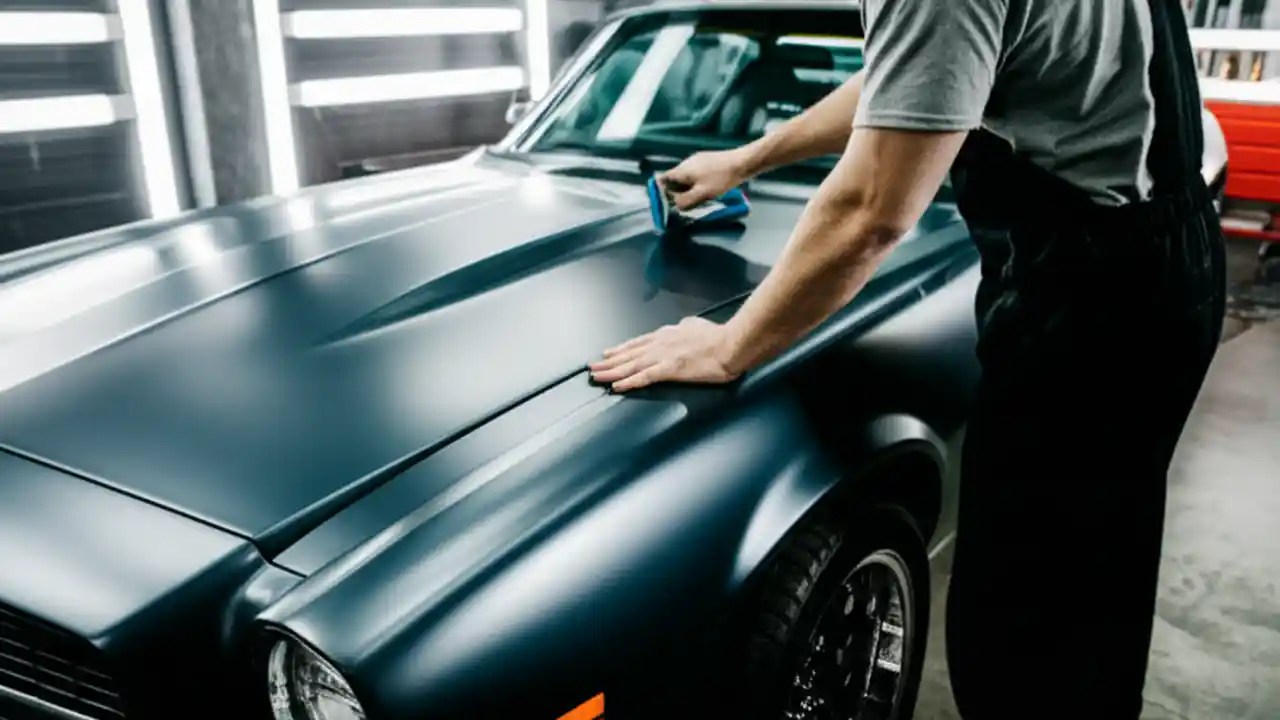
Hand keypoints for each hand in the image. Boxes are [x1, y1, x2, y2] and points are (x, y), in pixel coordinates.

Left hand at [589, 317, 741, 391]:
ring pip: (630, 365)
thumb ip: (686, 327)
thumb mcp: (696, 325)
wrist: (731, 344)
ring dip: (611, 372)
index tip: (608, 353)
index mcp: (668, 334)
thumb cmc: (719, 337)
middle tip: (592, 367)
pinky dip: (628, 382)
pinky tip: (617, 387)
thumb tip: (684, 326)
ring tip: (596, 376)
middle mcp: (660, 343)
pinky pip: (643, 378)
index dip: (621, 349)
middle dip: (608, 362)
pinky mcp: (669, 369)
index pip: (638, 343)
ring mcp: (663, 356)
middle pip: (628, 354)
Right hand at [661, 149, 750, 209]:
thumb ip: (685, 201)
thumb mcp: (702, 194)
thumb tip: (674, 207)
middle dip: (676, 193)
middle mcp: (686, 163)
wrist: (742, 162)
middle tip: (682, 206)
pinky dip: (696, 183)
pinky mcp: (707, 160)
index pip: (663, 180)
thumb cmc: (721, 179)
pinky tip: (705, 190)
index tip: (665, 204)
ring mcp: (697, 160)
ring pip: (685, 177)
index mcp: (682, 170)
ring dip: (687, 189)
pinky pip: (695, 174)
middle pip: (674, 179)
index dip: (661, 192)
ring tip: (695, 200)